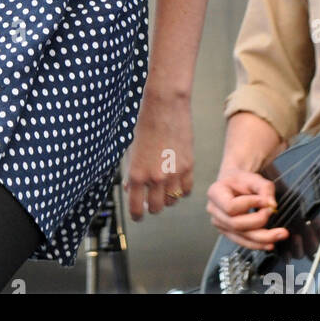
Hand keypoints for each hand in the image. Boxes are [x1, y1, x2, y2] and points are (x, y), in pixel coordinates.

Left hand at [123, 86, 192, 219]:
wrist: (165, 106)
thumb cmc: (145, 123)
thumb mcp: (132, 149)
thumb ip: (131, 172)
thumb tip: (131, 189)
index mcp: (136, 173)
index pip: (136, 208)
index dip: (136, 214)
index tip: (137, 214)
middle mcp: (155, 177)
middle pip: (156, 208)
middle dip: (151, 206)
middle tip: (149, 199)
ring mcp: (174, 174)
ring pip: (172, 201)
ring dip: (166, 198)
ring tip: (162, 187)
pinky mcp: (189, 168)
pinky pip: (186, 191)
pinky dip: (181, 190)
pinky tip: (176, 181)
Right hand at [206, 169, 288, 250]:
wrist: (236, 185)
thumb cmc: (242, 181)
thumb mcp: (254, 178)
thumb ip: (264, 188)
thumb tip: (272, 204)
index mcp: (215, 193)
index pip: (230, 206)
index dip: (249, 205)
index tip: (265, 201)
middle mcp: (214, 210)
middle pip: (236, 225)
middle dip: (259, 224)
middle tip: (274, 216)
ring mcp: (220, 224)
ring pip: (241, 236)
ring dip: (262, 238)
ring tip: (280, 234)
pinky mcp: (229, 233)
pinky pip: (243, 242)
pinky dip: (258, 244)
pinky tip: (270, 243)